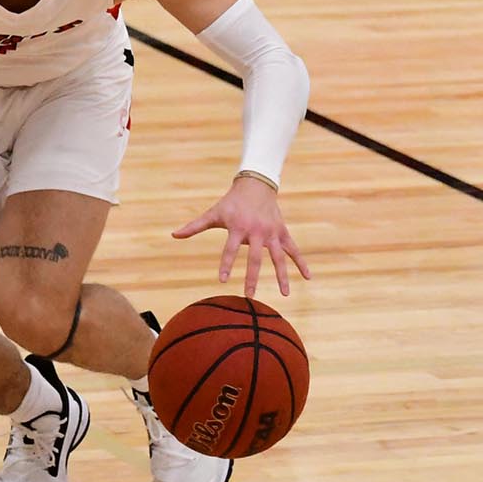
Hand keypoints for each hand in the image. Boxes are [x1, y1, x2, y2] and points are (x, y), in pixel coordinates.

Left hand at [171, 176, 311, 296]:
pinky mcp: (282, 232)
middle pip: (255, 258)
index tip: (222, 280)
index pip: (230, 249)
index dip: (226, 264)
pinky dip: (302, 263)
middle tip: (249, 296)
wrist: (255, 185)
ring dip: (282, 275)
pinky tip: (308, 277)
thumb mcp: (213, 213)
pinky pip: (294, 250)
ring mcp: (272, 232)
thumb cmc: (231, 203)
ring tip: (285, 294)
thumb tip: (174, 235)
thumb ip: (195, 226)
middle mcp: (256, 231)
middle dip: (252, 277)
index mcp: (238, 228)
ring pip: (278, 257)